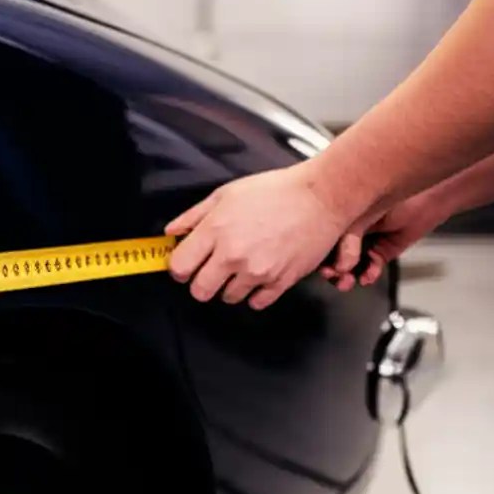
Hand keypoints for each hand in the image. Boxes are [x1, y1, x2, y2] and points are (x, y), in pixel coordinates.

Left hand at [165, 164, 356, 309]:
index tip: (186, 266)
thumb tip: (171, 232)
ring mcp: (257, 271)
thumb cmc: (276, 191)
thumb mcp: (226, 194)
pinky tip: (258, 276)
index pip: (179, 267)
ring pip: (228, 298)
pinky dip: (255, 294)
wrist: (321, 197)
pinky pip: (257, 303)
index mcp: (216, 231)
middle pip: (200, 291)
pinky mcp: (281, 281)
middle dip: (201, 283)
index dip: (179, 268)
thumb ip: (194, 216)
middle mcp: (233, 255)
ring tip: (240, 268)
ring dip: (229, 287)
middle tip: (211, 271)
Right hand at [320, 194, 445, 289]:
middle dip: (332, 268)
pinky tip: (367, 277)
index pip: (322, 237)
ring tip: (348, 281)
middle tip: (334, 277)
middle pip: (334, 253)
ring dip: (348, 275)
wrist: (433, 199)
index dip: (319, 253)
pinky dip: (368, 274)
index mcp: (342, 213)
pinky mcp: (383, 251)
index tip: (320, 266)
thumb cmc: (401, 196)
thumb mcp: (365, 216)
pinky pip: (371, 267)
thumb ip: (349, 239)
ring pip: (351, 264)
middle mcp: (352, 227)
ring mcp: (367, 240)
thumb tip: (339, 265)